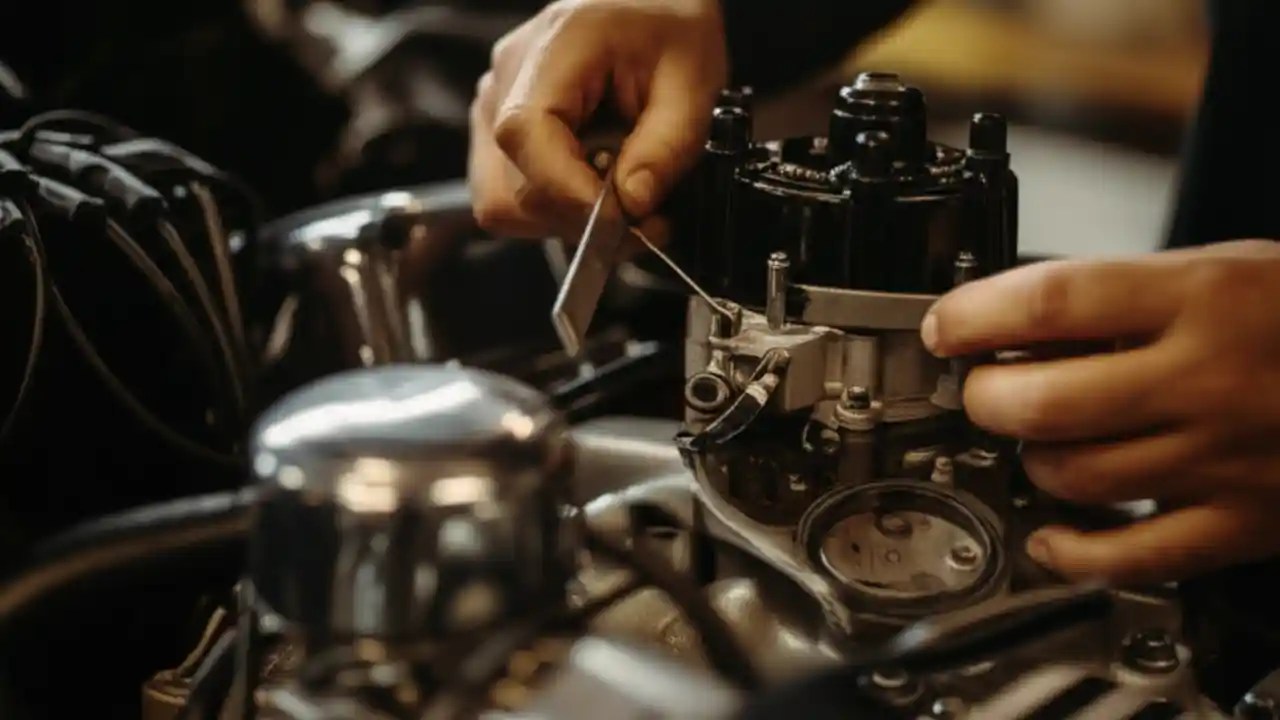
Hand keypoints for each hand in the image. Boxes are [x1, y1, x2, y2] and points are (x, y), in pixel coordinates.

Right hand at [468, 0, 726, 237]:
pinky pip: (506, 193)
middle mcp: (506, 76)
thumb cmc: (672, 29)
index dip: (570, 193)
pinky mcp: (498, 127)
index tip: (626, 219)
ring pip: (502, 201)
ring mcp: (494, 103)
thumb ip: (667, 147)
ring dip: (566, 219)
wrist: (651, 2)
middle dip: (579, 218)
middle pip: (510, 185)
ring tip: (620, 199)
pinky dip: (554, 209)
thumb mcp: (694, 83)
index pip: (526, 135)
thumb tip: (633, 207)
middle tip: (644, 221)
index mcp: (554, 48)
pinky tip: (593, 187)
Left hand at [922, 240, 1279, 585]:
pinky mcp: (1240, 523)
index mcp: (1204, 298)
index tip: (945, 327)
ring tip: (1038, 437)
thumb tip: (1012, 321)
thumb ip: (1124, 295)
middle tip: (982, 387)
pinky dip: (1073, 552)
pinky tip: (1053, 535)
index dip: (975, 315)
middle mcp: (1209, 379)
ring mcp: (1224, 458)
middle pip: (1043, 400)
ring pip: (1072, 474)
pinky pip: (1132, 557)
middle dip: (984, 396)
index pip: (1053, 302)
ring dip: (1028, 459)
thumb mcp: (1226, 270)